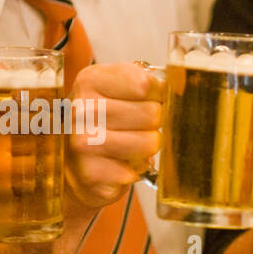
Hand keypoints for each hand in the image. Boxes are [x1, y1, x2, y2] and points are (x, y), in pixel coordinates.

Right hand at [65, 63, 163, 211]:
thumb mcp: (118, 90)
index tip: (150, 100)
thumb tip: (177, 91)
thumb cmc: (103, 123)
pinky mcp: (92, 173)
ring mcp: (84, 142)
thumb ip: (146, 83)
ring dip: (147, 147)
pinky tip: (119, 163)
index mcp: (91, 80)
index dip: (158, 95)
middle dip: (153, 124)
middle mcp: (82, 109)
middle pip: (152, 113)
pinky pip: (138, 169)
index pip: (146, 84)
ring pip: (149, 142)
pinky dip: (136, 169)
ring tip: (130, 146)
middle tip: (136, 128)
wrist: (75, 163)